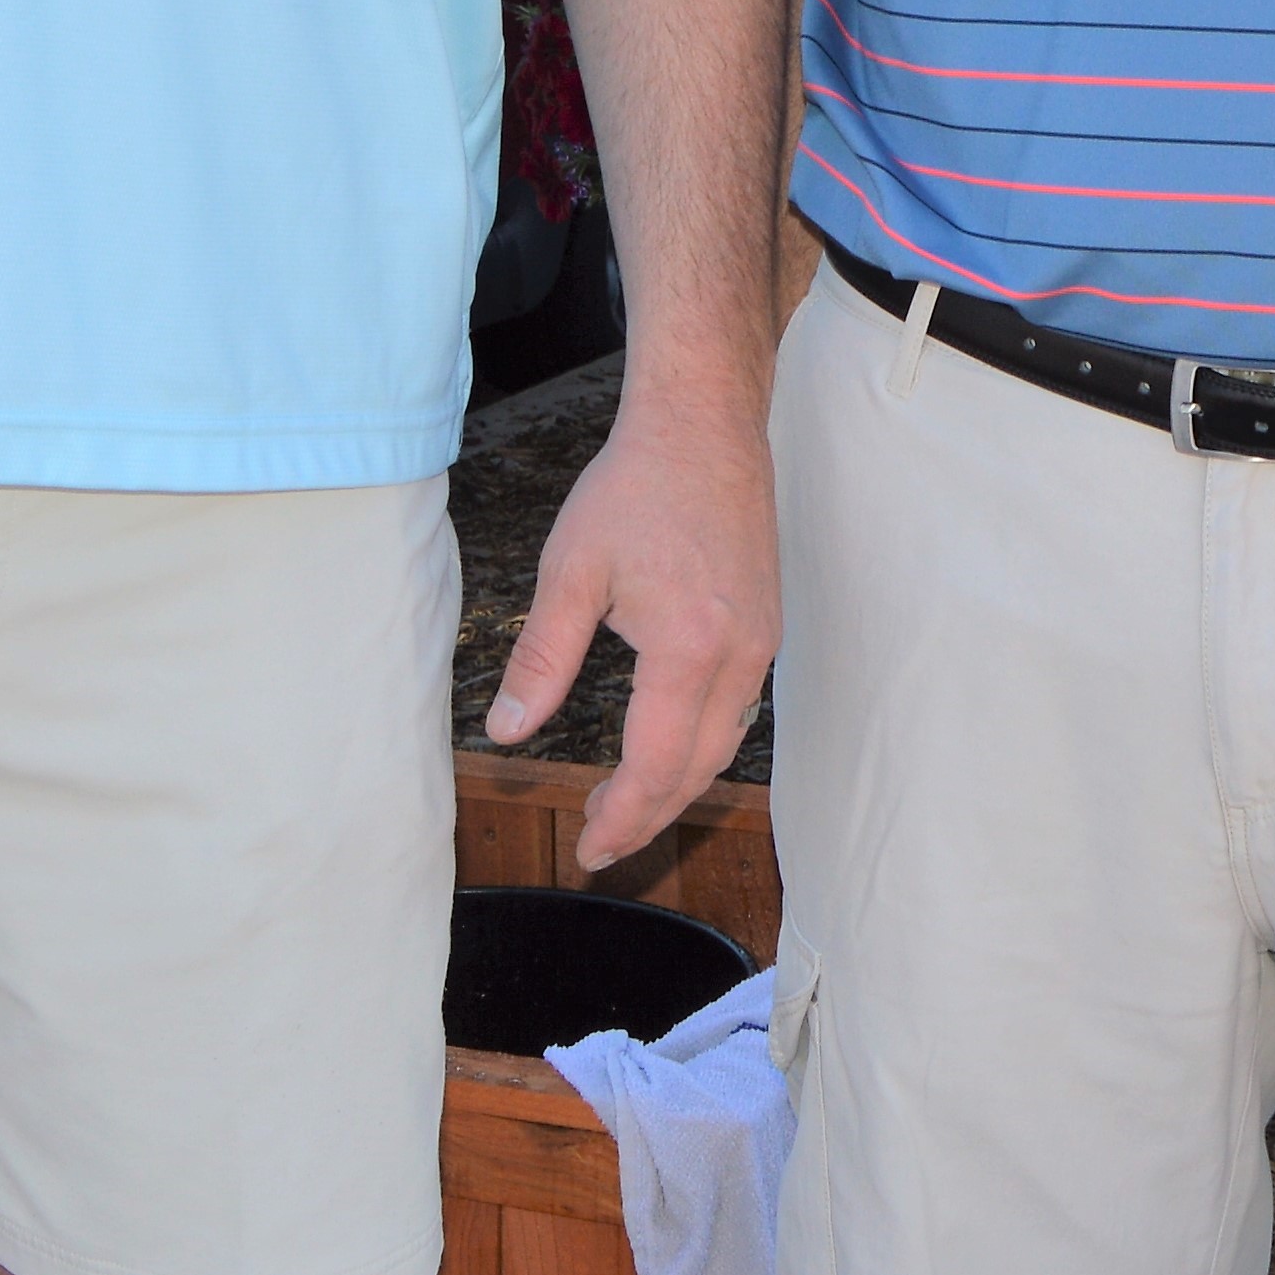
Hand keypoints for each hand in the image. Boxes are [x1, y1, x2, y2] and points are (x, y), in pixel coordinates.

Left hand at [490, 393, 775, 869]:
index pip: (657, 766)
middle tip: (599, 844)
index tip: (588, 848)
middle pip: (697, 770)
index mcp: (689, 649)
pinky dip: (699, 747)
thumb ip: (541, 659)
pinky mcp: (767, 628)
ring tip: (624, 807)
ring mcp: (763, 644)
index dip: (621, 818)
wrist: (705, 425)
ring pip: (723, 746)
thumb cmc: (635, 487)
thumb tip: (507, 731)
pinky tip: (665, 748)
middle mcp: (740, 657)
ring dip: (675, 787)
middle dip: (648, 817)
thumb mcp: (570, 570)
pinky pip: (737, 712)